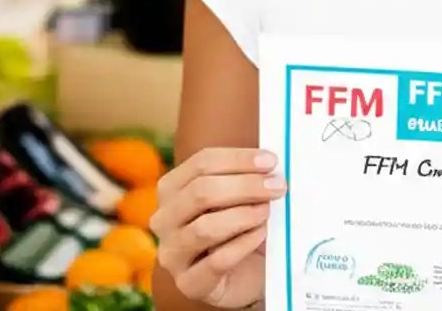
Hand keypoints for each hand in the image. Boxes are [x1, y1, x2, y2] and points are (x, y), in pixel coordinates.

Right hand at [150, 148, 287, 307]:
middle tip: (277, 186)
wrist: (243, 274)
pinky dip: (244, 243)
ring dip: (244, 215)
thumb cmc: (239, 228)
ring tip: (268, 211)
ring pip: (205, 227)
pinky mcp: (189, 283)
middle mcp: (164, 219)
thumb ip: (247, 177)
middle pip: (201, 192)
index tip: (271, 161)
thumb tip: (270, 162)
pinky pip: (218, 260)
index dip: (238, 159)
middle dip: (245, 186)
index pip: (201, 164)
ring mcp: (172, 253)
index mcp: (171, 189)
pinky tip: (261, 234)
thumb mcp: (239, 197)